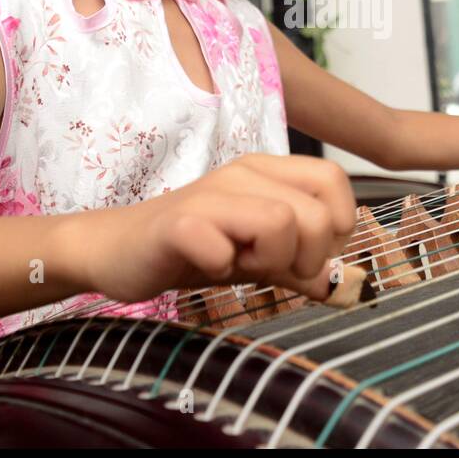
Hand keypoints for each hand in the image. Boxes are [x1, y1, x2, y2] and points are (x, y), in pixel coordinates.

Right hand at [82, 154, 357, 303]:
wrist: (116, 248)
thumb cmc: (193, 248)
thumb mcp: (257, 257)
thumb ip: (299, 267)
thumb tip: (342, 285)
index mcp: (266, 172)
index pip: (333, 179)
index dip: (337, 224)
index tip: (310, 254)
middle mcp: (243, 173)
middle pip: (315, 215)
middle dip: (306, 258)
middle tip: (270, 268)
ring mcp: (210, 194)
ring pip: (281, 224)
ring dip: (268, 262)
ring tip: (238, 265)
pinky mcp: (179, 222)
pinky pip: (224, 247)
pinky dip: (223, 267)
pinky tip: (207, 266)